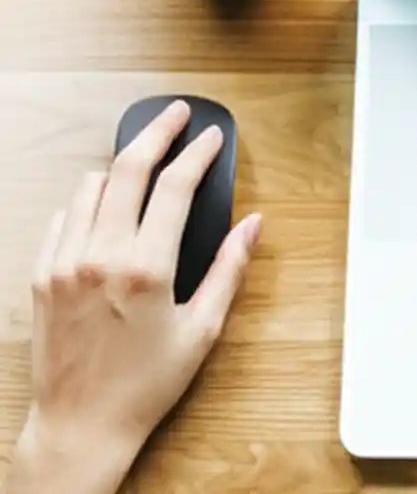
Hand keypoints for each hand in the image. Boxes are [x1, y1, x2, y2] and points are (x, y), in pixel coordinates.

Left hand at [4, 100, 260, 493]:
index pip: (174, 187)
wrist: (82, 422)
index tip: (211, 137)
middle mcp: (99, 256)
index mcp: (146, 268)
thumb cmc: (146, 383)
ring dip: (120, 168)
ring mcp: (64, 262)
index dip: (197, 153)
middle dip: (156, 133)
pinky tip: (106, 209)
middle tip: (176, 115)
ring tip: (143, 166)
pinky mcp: (41, 275)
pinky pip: (63, 217)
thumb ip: (229, 268)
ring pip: (90, 186)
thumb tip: (253, 223)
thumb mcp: (203, 328)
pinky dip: (87, 202)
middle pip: (129, 169)